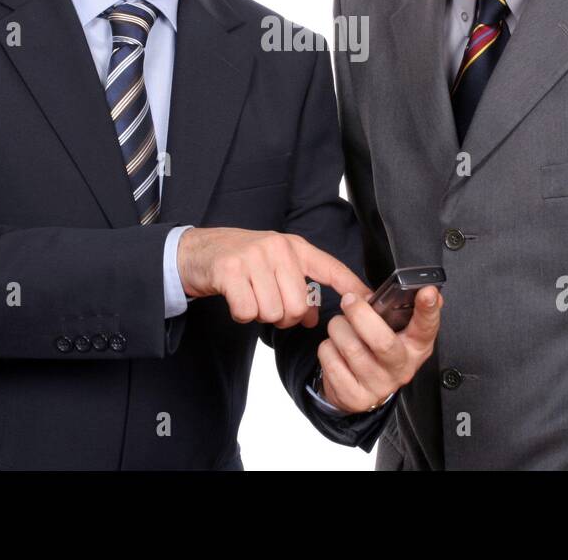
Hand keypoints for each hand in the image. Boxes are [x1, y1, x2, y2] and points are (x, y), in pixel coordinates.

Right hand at [177, 227, 371, 327]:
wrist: (198, 251)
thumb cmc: (241, 262)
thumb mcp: (274, 267)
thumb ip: (297, 288)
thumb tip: (314, 319)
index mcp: (294, 247)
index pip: (331, 268)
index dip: (352, 287)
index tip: (369, 301)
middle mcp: (278, 248)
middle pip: (298, 306)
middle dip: (284, 318)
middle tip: (269, 306)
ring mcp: (254, 257)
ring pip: (274, 312)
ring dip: (261, 316)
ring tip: (251, 298)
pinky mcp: (231, 270)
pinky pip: (248, 312)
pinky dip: (242, 315)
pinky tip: (236, 299)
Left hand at [316, 286, 442, 413]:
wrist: (359, 388)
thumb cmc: (376, 350)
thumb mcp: (391, 327)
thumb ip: (393, 304)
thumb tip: (400, 283)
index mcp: (415, 346)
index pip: (427, 326)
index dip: (428, 309)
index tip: (428, 292)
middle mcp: (401, 368)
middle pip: (383, 341)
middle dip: (360, 314)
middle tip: (349, 300)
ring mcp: (379, 385)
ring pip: (350, 347)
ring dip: (338, 328)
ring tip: (341, 326)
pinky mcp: (355, 397)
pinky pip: (331, 360)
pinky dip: (327, 348)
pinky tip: (335, 349)